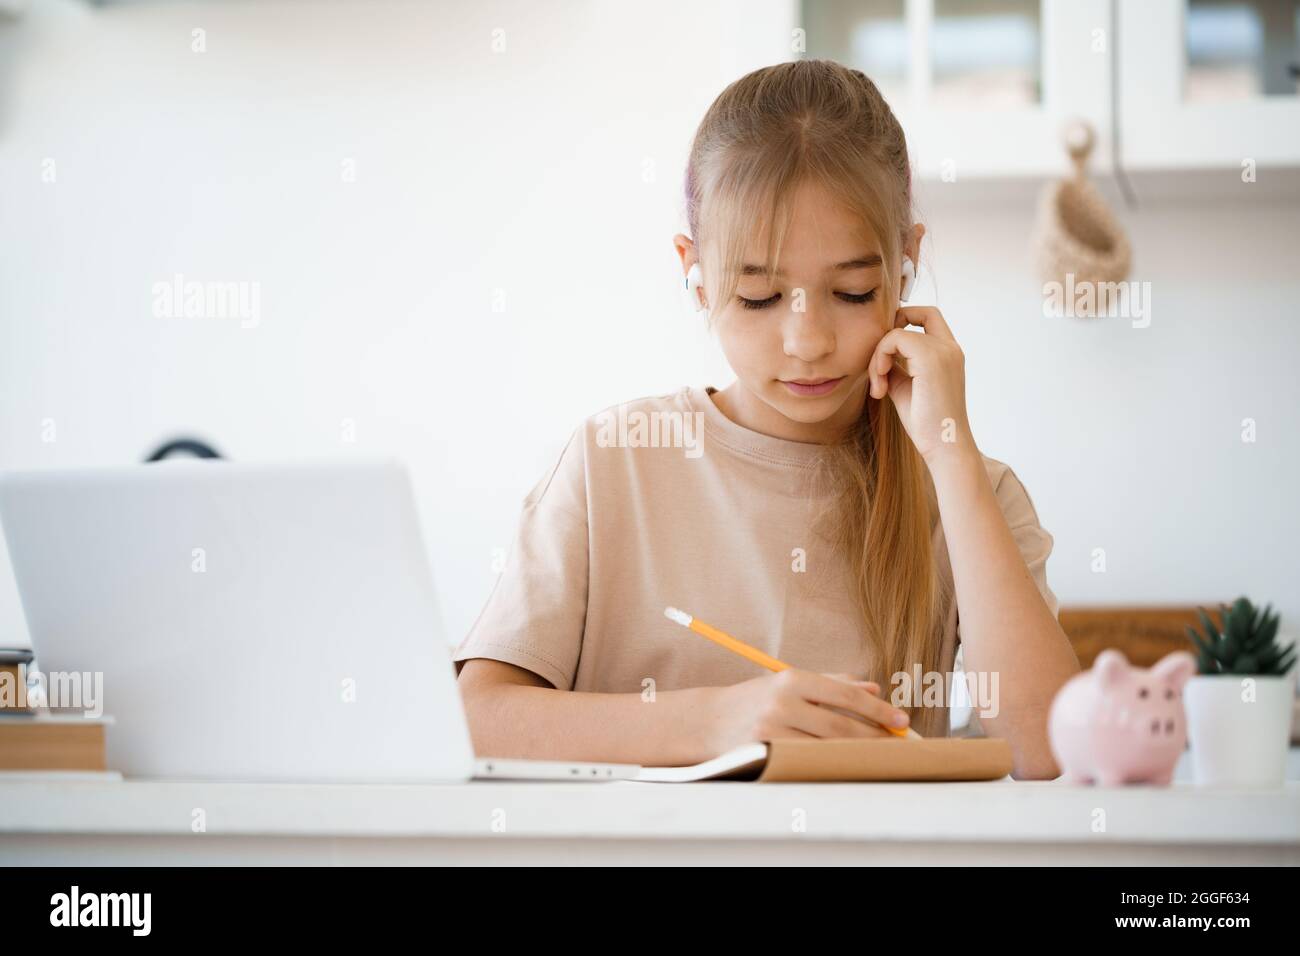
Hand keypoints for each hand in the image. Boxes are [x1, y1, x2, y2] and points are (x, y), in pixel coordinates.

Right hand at [706, 669, 909, 755]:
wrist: (708, 720)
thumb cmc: (756, 699)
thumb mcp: (789, 682)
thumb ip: (832, 682)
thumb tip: (873, 686)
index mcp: (793, 679)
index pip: (846, 695)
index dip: (878, 709)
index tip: (901, 720)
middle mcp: (783, 702)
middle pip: (841, 726)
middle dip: (874, 737)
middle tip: (897, 744)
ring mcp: (772, 730)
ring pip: (826, 747)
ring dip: (855, 753)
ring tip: (876, 755)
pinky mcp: (765, 753)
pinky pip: (807, 761)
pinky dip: (829, 763)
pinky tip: (844, 764)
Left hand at [868, 306, 977, 468]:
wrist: (943, 446)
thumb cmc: (926, 424)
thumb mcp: (906, 387)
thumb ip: (896, 366)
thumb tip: (877, 354)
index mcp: (949, 354)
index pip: (930, 318)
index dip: (906, 321)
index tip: (886, 353)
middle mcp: (950, 347)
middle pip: (919, 312)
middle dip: (891, 329)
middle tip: (878, 363)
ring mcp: (943, 350)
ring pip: (897, 332)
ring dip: (878, 357)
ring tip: (878, 386)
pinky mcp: (930, 358)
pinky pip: (893, 340)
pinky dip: (879, 361)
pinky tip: (880, 388)